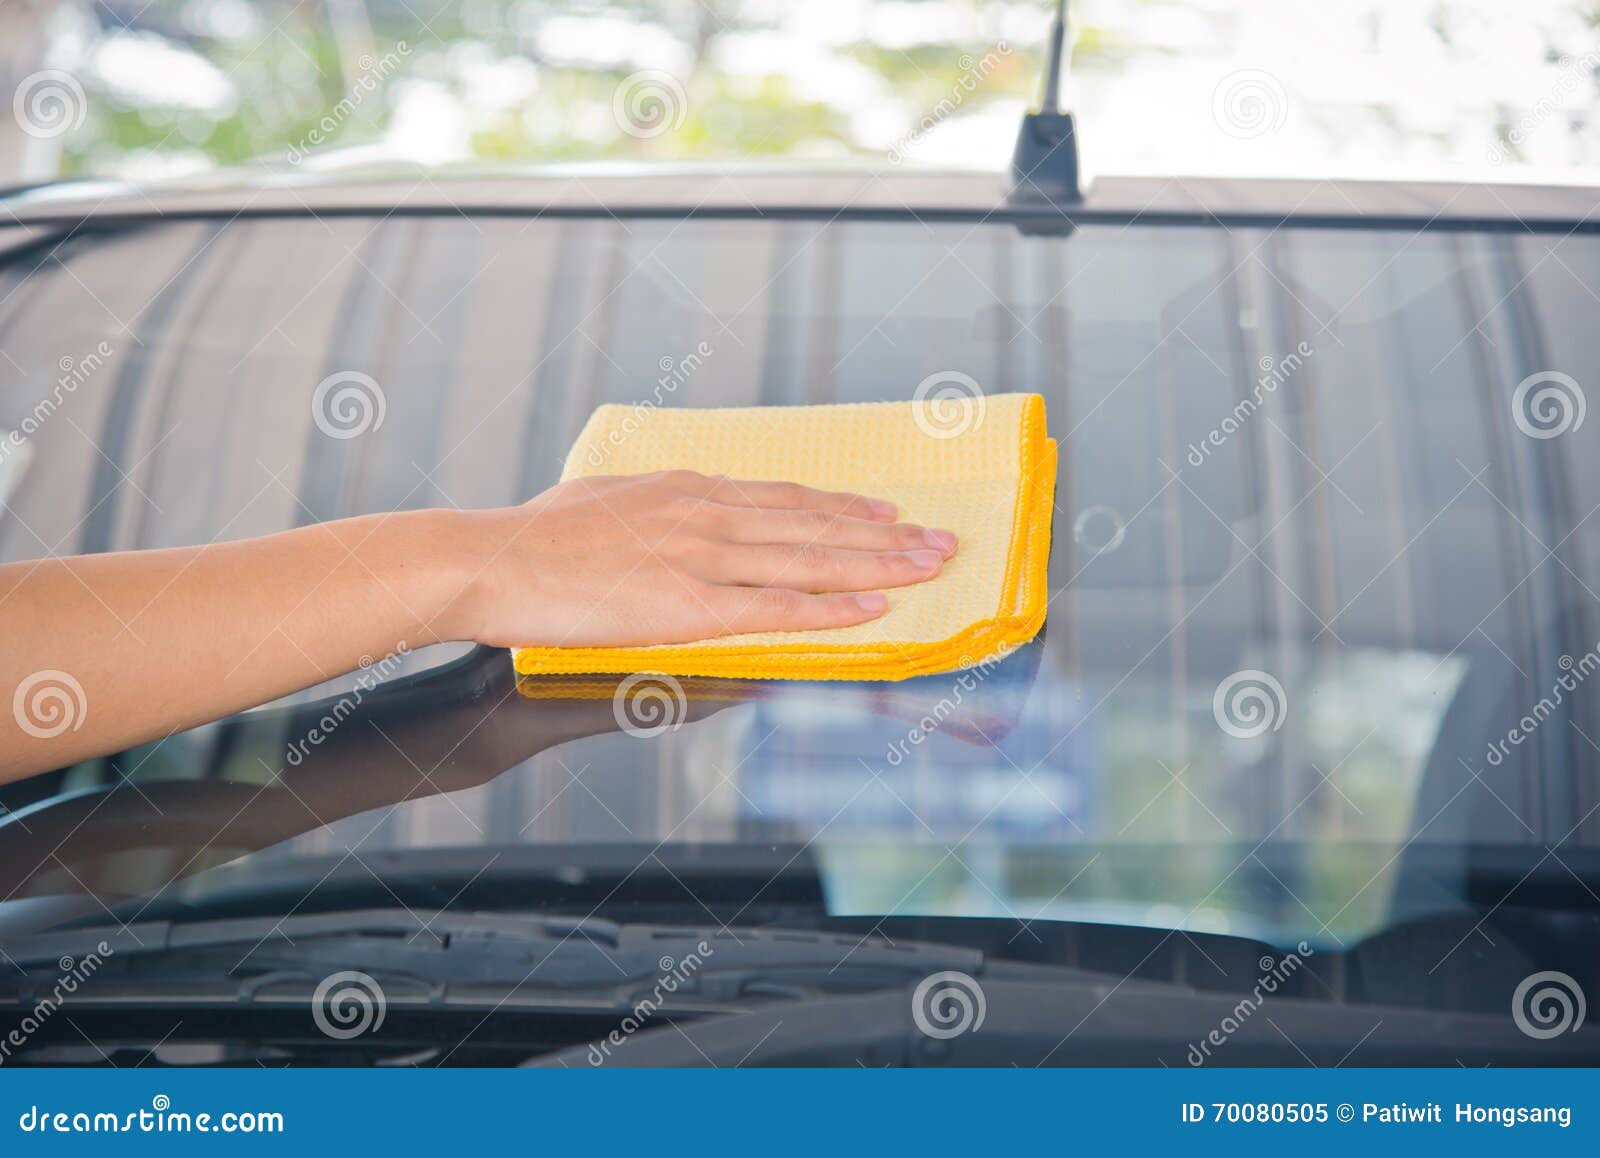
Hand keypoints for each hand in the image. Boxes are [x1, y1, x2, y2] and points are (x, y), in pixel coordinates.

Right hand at [449, 471, 957, 648]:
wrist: (492, 560)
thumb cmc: (533, 538)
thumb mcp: (603, 499)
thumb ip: (650, 507)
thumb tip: (667, 508)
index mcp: (687, 491)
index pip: (785, 497)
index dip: (842, 507)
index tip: (886, 510)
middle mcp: (709, 515)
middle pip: (817, 522)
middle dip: (886, 533)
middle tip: (941, 538)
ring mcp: (704, 557)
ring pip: (812, 559)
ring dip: (880, 564)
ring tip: (931, 566)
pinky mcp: (692, 604)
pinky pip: (779, 607)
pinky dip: (831, 607)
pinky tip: (873, 608)